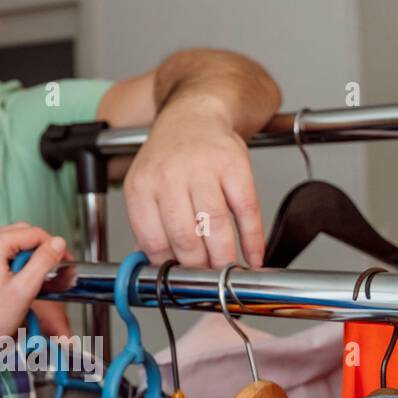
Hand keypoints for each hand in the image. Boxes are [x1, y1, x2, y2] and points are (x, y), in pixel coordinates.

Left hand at [0, 224, 71, 361]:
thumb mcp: (24, 290)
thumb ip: (43, 262)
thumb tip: (57, 243)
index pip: (33, 233)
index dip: (52, 246)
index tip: (61, 260)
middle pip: (16, 233)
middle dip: (34, 249)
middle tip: (43, 271)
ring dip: (14, 254)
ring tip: (19, 278)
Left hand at [122, 103, 263, 267]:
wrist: (194, 115)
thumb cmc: (169, 156)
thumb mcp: (144, 184)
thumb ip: (147, 223)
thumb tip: (152, 265)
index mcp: (141, 187)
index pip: (152, 239)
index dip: (167, 266)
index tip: (179, 281)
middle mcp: (169, 177)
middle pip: (184, 237)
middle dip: (198, 268)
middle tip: (207, 283)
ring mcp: (203, 170)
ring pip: (216, 226)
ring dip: (225, 258)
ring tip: (229, 275)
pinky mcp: (235, 166)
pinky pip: (247, 210)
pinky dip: (253, 239)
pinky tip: (255, 255)